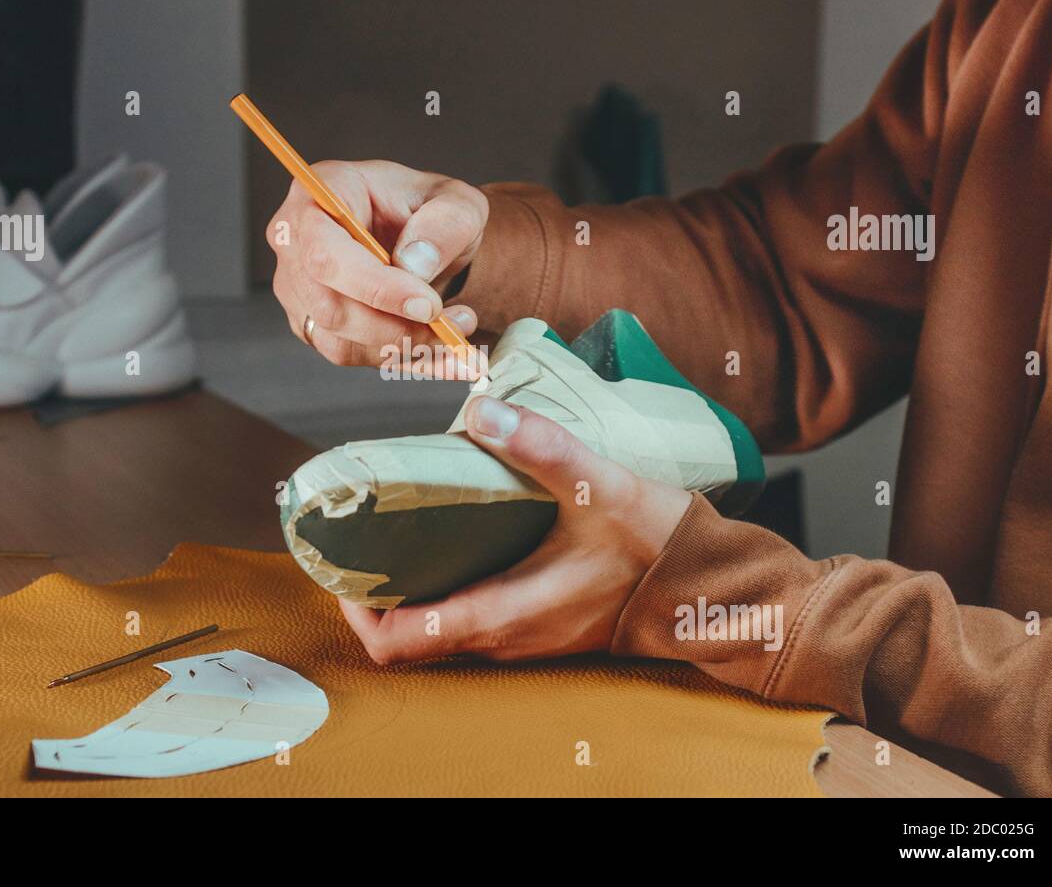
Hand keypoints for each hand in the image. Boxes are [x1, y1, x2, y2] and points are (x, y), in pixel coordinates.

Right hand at [267, 159, 487, 367]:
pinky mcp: (314, 324)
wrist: (427, 237)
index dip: (374, 287)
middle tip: (455, 324)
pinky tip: (441, 353)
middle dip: (397, 327)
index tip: (428, 306)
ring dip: (405, 347)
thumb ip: (445, 225)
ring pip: (340, 341)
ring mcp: (298, 288)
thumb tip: (416, 265)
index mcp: (321, 194)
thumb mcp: (457, 203)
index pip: (325, 253)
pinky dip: (403, 360)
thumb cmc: (430, 209)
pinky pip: (352, 355)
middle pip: (329, 308)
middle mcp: (295, 242)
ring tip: (457, 330)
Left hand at [338, 396, 693, 662]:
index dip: (355, 608)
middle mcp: (500, 637)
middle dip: (373, 591)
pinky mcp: (533, 624)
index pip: (397, 642)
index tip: (346, 559)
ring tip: (397, 528)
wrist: (705, 586)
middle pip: (405, 637)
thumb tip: (480, 410)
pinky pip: (466, 618)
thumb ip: (540, 446)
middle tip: (364, 532)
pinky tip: (450, 536)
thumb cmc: (654, 545)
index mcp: (501, 614)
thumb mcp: (598, 486)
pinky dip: (442, 586)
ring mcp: (517, 636)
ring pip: (435, 629)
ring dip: (408, 588)